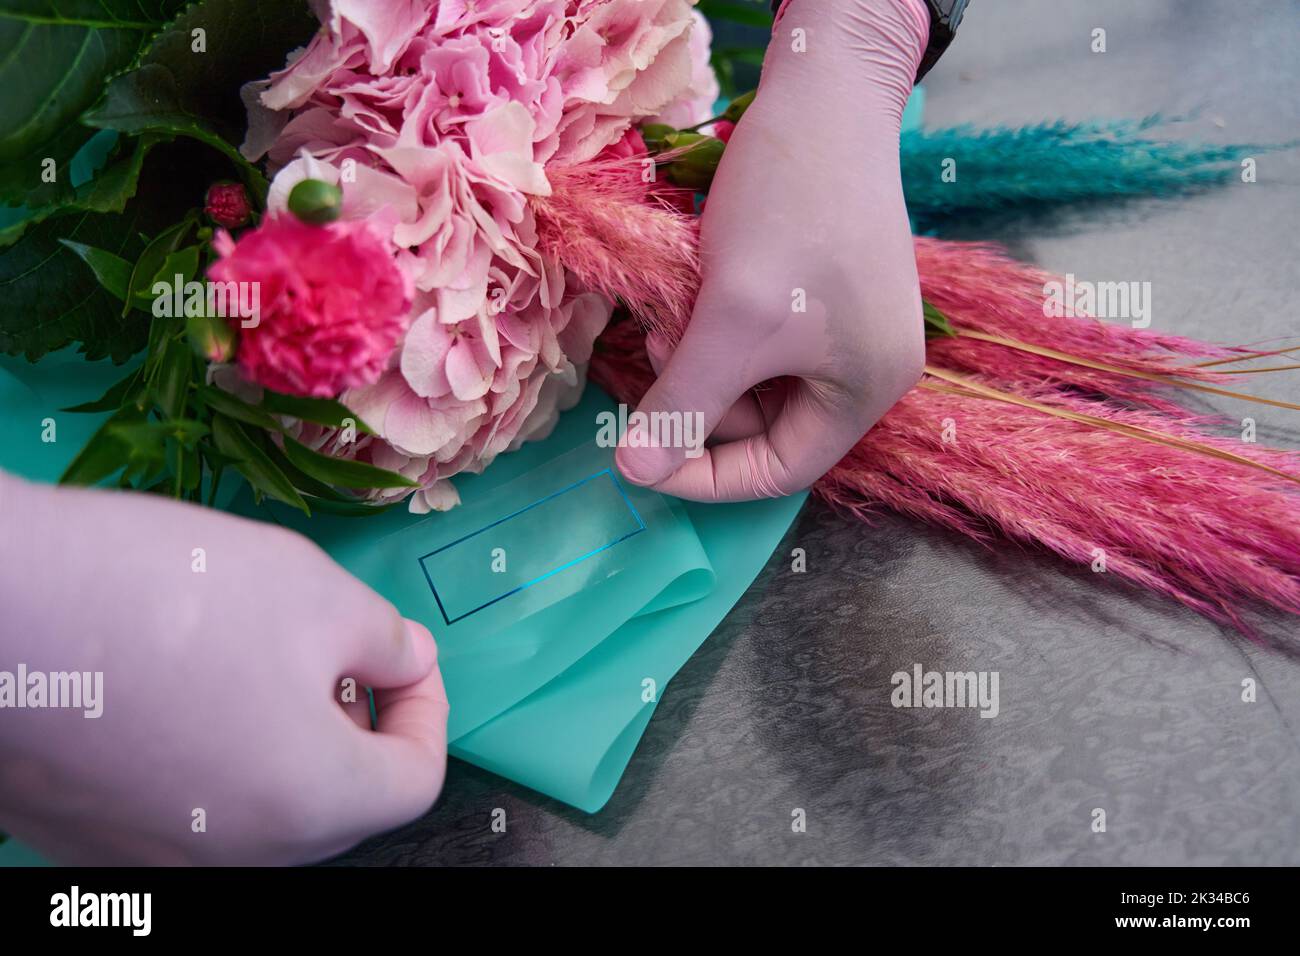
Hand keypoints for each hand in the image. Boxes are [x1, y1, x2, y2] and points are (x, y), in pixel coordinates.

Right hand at [0, 472, 447, 864]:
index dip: (426, 709)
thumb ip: (386, 642)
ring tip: (256, 659)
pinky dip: (213, 758)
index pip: (413, 780)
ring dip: (286, 742)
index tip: (402, 657)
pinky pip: (188, 811)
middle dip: (355, 725)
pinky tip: (183, 686)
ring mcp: (158, 860)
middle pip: (340, 803)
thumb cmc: (170, 597)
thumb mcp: (318, 595)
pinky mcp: (92, 840)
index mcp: (312, 806)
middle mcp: (239, 858)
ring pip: (263, 809)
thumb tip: (408, 661)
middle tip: (335, 653)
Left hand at [616, 0, 929, 499]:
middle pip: (761, 423)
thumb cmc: (790, 209)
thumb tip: (636, 472)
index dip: (705, 475)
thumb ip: (686, 401)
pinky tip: (696, 282)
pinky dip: (715, 323)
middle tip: (658, 346)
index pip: (780, 470)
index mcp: (865, 390)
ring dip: (699, 355)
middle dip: (698, 395)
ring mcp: (842, 326)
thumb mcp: (733, 318)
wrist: (823, 94)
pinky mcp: (816, 290)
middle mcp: (863, 367)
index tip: (640, 460)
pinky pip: (755, 335)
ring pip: (749, 377)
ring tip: (675, 306)